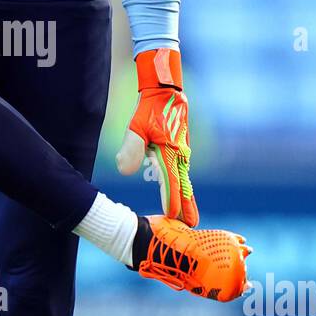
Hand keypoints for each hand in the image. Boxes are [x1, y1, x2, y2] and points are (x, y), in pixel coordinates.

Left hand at [116, 48, 198, 226]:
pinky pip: (180, 169)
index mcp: (171, 154)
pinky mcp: (179, 146)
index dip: (174, 203)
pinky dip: (180, 182)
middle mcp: (180, 155)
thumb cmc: (150, 107)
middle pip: (184, 186)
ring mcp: (182, 151)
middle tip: (191, 226)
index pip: (173, 185)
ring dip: (184, 196)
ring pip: (183, 178)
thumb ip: (131, 149)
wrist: (165, 89)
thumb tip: (124, 172)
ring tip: (186, 214)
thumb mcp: (136, 127)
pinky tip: (176, 187)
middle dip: (186, 206)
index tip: (175, 220)